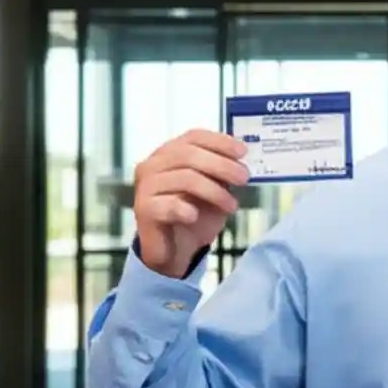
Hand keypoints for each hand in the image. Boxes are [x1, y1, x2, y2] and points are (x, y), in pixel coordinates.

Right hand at [132, 129, 249, 277]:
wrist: (175, 250)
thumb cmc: (194, 214)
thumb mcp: (214, 189)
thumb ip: (223, 173)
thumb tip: (241, 162)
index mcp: (169, 153)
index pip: (194, 137)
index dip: (219, 141)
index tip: (242, 151)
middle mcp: (153, 164)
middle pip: (189, 155)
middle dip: (222, 165)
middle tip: (244, 178)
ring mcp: (145, 186)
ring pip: (184, 178)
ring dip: (214, 191)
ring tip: (231, 205)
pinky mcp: (143, 209)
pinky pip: (168, 205)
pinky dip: (185, 208)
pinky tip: (195, 216)